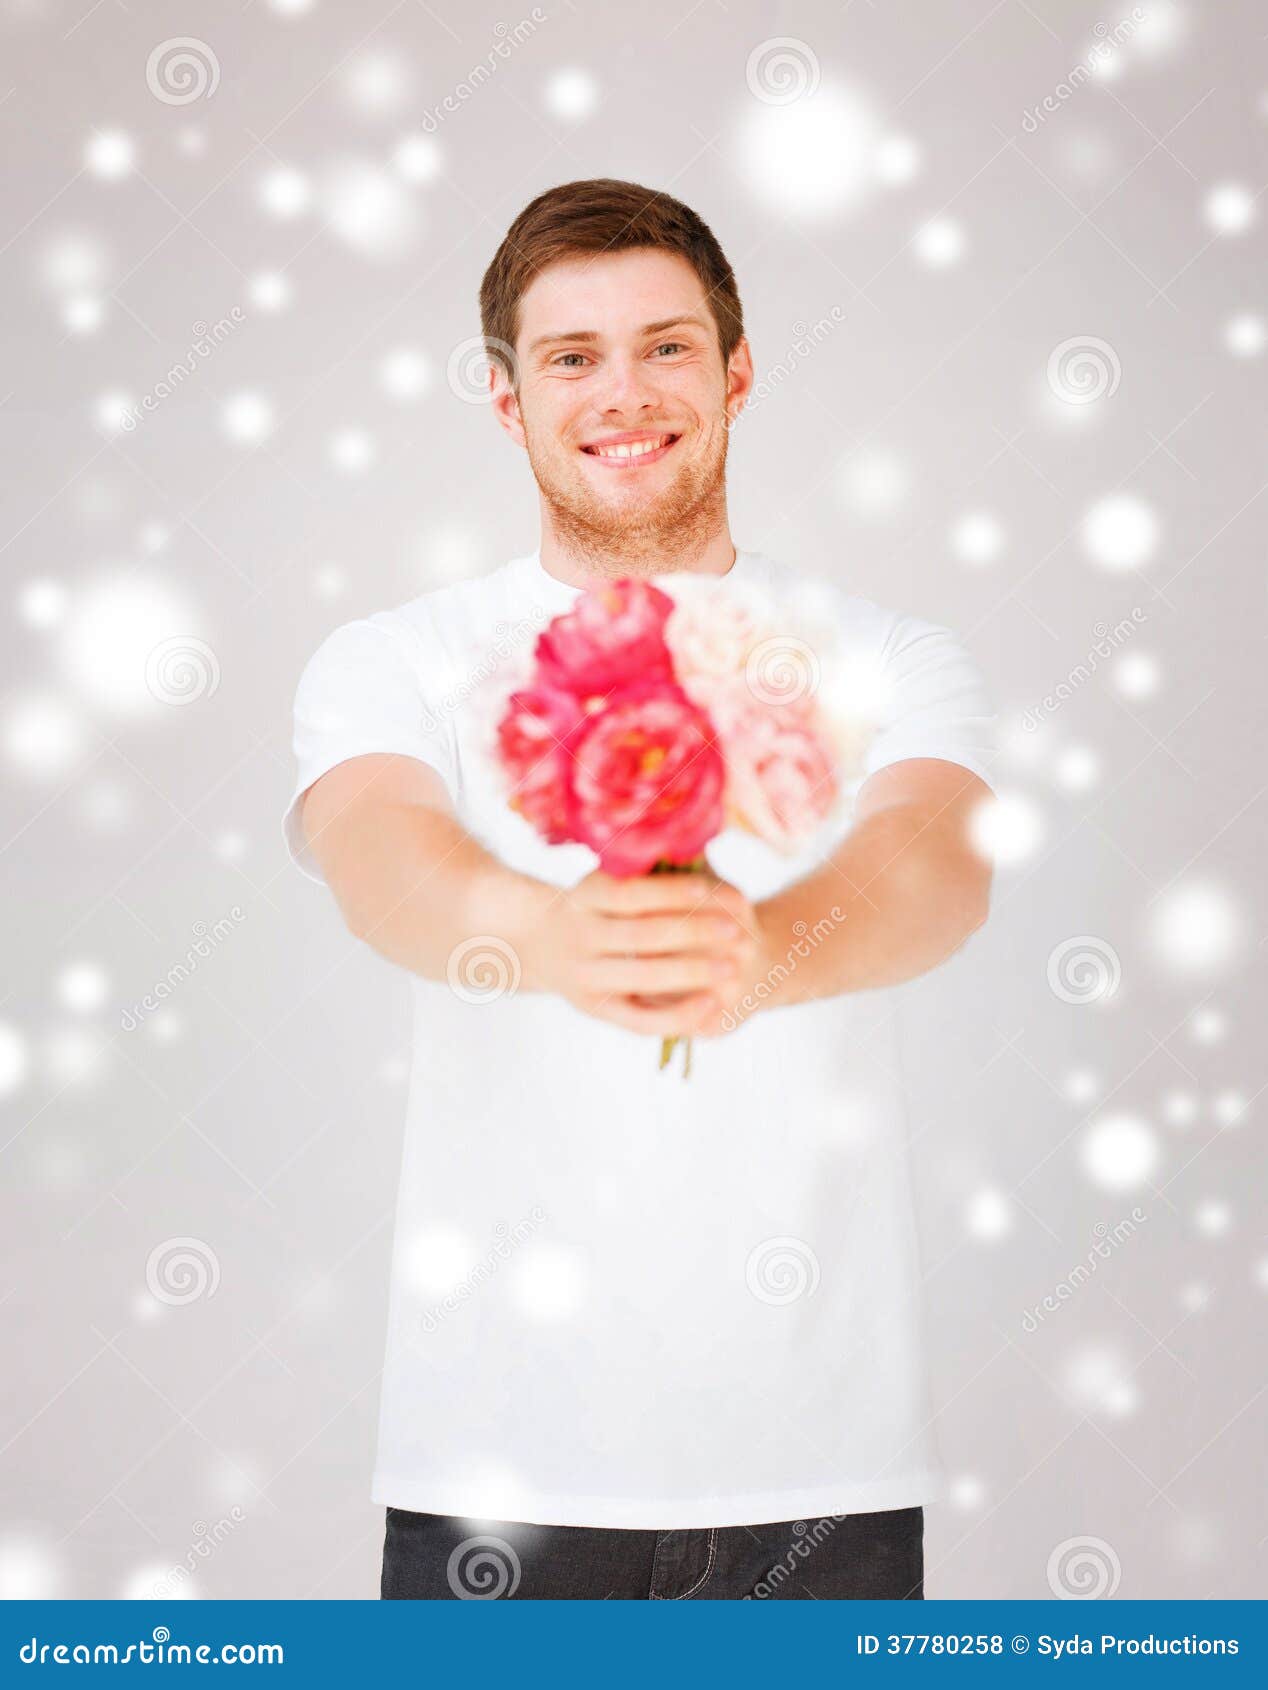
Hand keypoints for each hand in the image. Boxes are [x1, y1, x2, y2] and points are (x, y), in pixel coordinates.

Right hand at [514, 865, 758, 1036]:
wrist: (547, 946)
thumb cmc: (603, 905)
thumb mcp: (612, 879)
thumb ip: (649, 866)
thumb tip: (693, 848)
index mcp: (584, 895)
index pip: (628, 893)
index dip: (669, 892)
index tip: (707, 889)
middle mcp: (578, 936)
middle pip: (640, 935)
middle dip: (693, 932)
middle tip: (737, 929)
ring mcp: (585, 977)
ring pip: (644, 976)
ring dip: (692, 971)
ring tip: (732, 965)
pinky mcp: (598, 1011)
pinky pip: (642, 1021)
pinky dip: (680, 1014)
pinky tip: (712, 1002)